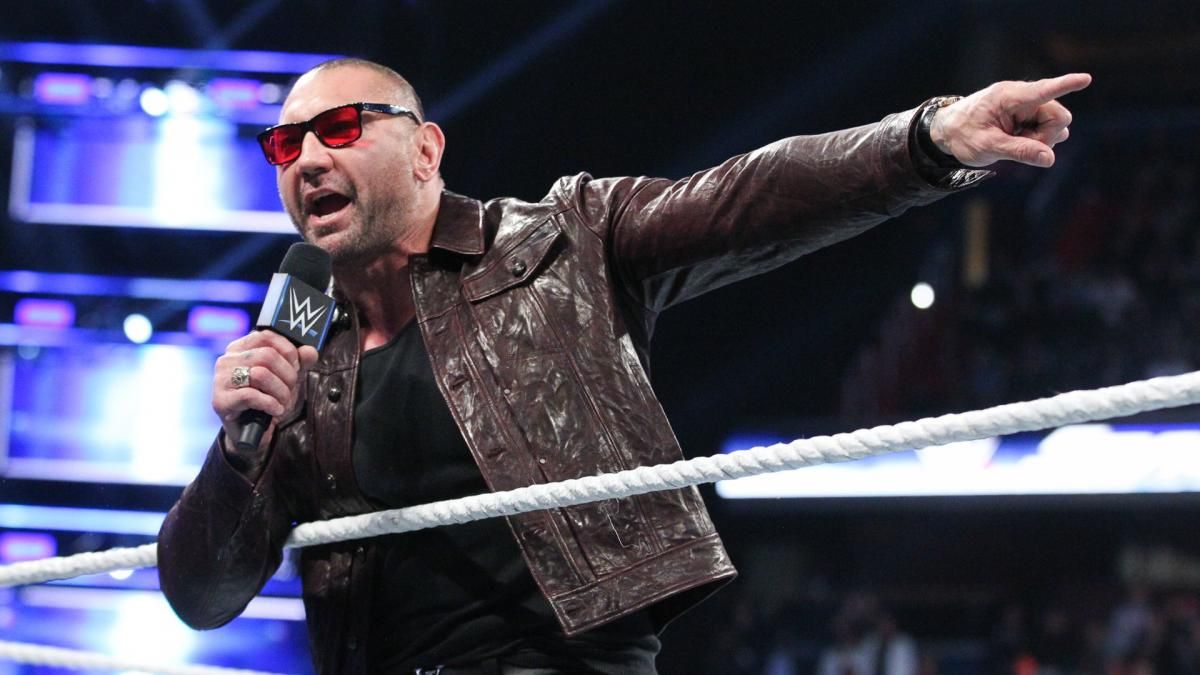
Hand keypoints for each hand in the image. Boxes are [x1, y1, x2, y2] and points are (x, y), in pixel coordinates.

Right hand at [212, 331, 318, 455]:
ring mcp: (221, 380)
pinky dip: (270, 404)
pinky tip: (275, 409)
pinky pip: (251, 396)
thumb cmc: (267, 399)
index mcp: (241, 348)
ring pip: (261, 374)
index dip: (288, 351)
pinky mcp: (221, 400)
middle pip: (267, 356)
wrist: (251, 431)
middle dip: (287, 375)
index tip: (296, 366)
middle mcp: (227, 360)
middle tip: (290, 389)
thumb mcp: (287, 377)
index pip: (266, 336)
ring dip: (280, 392)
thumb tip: (309, 351)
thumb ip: (300, 362)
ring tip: (283, 402)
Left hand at [930, 73, 1091, 167]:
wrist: (948, 130)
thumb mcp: (987, 147)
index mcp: (1009, 97)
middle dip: (1046, 137)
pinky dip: (1037, 139)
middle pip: (1059, 117)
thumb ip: (1018, 152)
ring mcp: (1028, 106)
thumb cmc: (963, 135)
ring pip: (1057, 125)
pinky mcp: (1030, 116)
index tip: (1086, 78)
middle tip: (1019, 146)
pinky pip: (1049, 130)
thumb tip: (1049, 159)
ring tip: (1013, 142)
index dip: (1065, 85)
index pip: (1043, 90)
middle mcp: (1023, 97)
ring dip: (1041, 139)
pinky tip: (1018, 141)